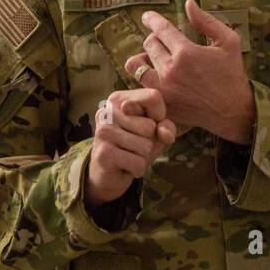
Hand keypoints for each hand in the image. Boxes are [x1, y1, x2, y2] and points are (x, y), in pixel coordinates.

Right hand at [85, 88, 176, 205]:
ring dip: (144, 157)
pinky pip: (138, 162)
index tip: (150, 124)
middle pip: (150, 125)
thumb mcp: (154, 132)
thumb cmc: (134, 145)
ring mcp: (103, 131)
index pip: (153, 97)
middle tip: (135, 144)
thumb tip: (166, 135)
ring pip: (146, 146)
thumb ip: (166, 127)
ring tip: (130, 155)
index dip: (159, 114)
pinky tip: (125, 166)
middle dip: (151, 141)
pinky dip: (138, 168)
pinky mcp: (103, 153)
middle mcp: (108, 111)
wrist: (108, 172)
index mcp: (119, 99)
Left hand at [125, 0, 254, 144]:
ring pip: (136, 66)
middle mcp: (171, 71)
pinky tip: (156, 77)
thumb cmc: (233, 73)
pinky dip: (145, 79)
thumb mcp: (228, 42)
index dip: (151, 19)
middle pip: (148, 44)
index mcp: (186, 53)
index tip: (147, 16)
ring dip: (144, 58)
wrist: (234, 110)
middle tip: (165, 42)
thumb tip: (188, 3)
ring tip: (154, 59)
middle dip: (156, 39)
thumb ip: (206, 21)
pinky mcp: (161, 104)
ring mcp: (164, 90)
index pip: (160, 29)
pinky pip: (140, 87)